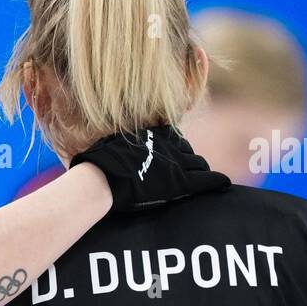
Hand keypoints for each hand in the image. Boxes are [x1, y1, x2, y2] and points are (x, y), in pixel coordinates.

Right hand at [71, 126, 229, 212]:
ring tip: (204, 181)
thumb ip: (110, 137)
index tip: (176, 160)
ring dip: (200, 172)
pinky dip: (216, 181)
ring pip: (198, 164)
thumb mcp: (102, 141)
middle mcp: (168, 143)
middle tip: (192, 172)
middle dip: (190, 162)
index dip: (175, 152)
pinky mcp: (180, 180)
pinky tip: (224, 184)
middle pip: (188, 151)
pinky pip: (206, 178)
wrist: (100, 180)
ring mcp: (175, 161)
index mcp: (152, 132)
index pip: (174, 139)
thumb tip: (83, 121)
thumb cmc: (94, 163)